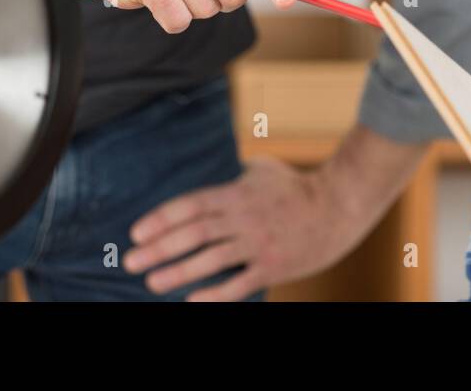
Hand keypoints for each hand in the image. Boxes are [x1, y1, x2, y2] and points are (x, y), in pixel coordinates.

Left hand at [122, 157, 356, 300]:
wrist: (339, 205)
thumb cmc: (299, 186)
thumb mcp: (263, 168)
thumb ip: (235, 172)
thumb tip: (215, 170)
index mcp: (236, 193)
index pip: (190, 205)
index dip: (161, 219)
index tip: (136, 233)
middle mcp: (243, 218)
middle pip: (193, 234)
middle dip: (159, 249)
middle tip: (131, 262)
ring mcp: (258, 244)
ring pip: (210, 260)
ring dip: (178, 272)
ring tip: (152, 282)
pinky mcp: (273, 266)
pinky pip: (238, 284)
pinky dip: (214, 294)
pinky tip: (192, 301)